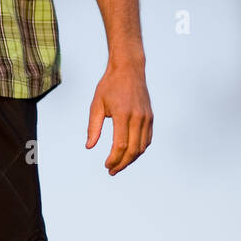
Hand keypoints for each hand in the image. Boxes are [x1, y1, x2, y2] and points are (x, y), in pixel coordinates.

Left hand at [86, 60, 152, 174]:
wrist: (129, 69)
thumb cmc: (109, 86)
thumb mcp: (96, 104)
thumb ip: (93, 127)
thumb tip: (89, 146)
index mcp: (123, 114)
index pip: (121, 145)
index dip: (114, 159)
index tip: (106, 166)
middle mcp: (138, 117)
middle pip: (134, 150)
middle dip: (122, 163)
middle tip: (111, 171)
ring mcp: (147, 118)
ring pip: (142, 147)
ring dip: (131, 159)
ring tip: (119, 165)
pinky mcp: (150, 117)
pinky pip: (147, 139)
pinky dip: (140, 150)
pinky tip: (130, 154)